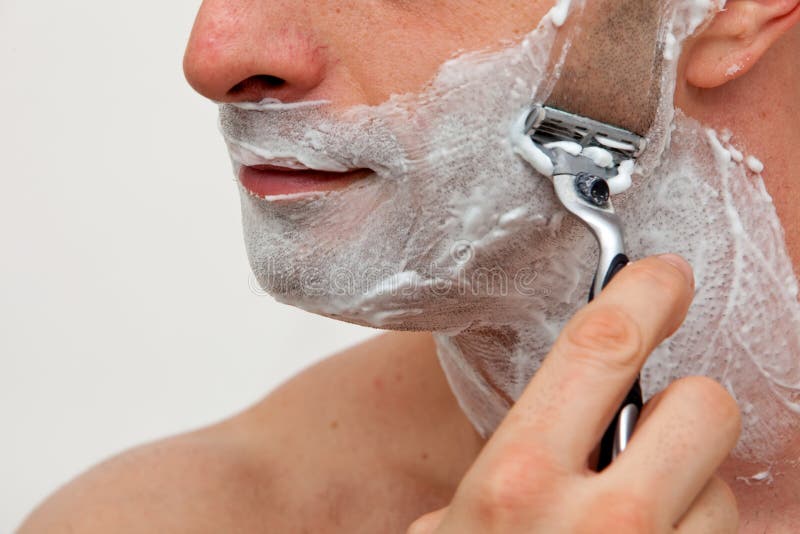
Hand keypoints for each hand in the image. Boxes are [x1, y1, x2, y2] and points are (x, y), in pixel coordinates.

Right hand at [409, 255, 740, 532]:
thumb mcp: (447, 518)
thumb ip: (499, 464)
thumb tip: (540, 425)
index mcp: (516, 480)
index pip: (602, 346)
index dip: (644, 292)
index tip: (665, 277)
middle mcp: (599, 524)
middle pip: (702, 405)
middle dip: (687, 402)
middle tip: (650, 425)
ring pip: (721, 484)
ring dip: (686, 486)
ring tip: (630, 516)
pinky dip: (690, 530)